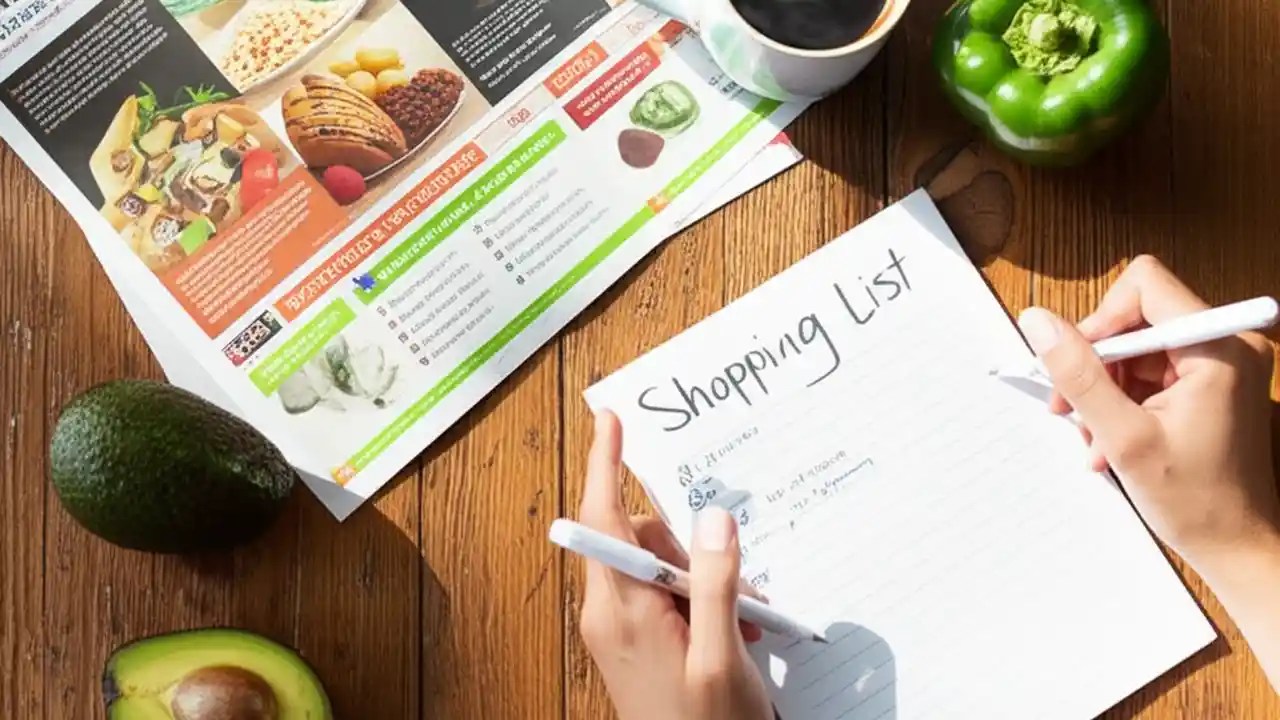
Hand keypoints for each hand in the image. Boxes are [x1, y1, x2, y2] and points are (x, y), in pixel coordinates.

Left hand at [576, 411, 772, 719]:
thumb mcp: (720, 656)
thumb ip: (715, 583)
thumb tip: (713, 516)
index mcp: (620, 611)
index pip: (602, 516)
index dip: (603, 462)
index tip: (609, 417)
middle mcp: (609, 612)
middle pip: (641, 538)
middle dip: (691, 547)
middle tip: (735, 587)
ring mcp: (618, 628)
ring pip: (658, 566)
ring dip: (704, 579)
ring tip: (740, 623)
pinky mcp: (633, 642)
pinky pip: (662, 596)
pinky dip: (698, 602)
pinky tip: (730, 633)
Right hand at [1017, 255, 1277, 563]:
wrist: (1237, 545)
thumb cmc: (1198, 502)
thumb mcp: (1124, 436)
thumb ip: (1079, 374)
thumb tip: (1039, 323)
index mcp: (1219, 348)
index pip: (1144, 287)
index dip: (1100, 320)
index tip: (1078, 363)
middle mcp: (1229, 344)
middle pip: (1137, 318)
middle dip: (1098, 363)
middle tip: (1073, 408)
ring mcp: (1223, 363)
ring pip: (1138, 347)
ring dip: (1107, 389)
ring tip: (1097, 436)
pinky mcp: (1213, 382)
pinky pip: (1152, 371)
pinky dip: (1124, 401)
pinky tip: (1113, 439)